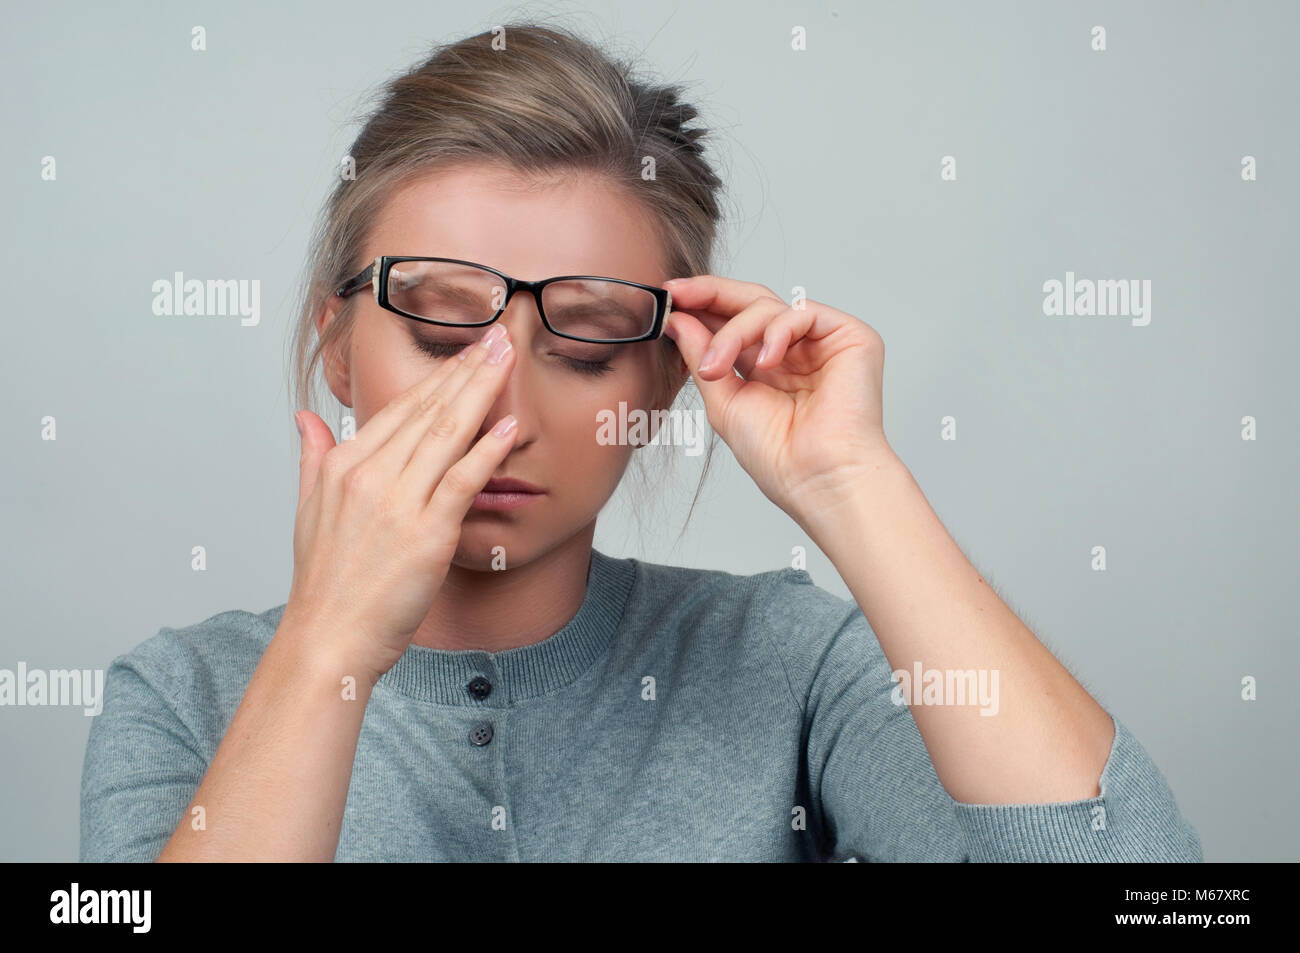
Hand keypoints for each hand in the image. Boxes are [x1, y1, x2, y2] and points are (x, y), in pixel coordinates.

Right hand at [286, 327, 518, 681]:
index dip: (439, 375)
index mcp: (344, 466)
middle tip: (499, 334)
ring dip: (482, 391)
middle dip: (467, 368)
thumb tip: (305, 418)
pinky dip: (487, 451)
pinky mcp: (424, 534)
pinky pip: (461, 481)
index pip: (400, 407)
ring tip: (508, 357)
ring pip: (446, 433)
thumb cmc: (326, 585)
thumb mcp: (308, 511)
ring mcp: (396, 503)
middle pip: (427, 410)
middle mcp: (368, 476)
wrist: (327, 640)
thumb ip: (313, 457)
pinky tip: (509, 425)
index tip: (467, 350)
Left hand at [663, 274, 897, 520]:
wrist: (818, 478)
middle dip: (711, 295)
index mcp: (767, 367)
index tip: (668, 299)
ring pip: (769, 307)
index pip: (733, 321)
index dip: (701, 306)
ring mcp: (822, 342)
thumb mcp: (723, 400)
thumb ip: (701, 355)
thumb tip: (677, 319)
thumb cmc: (778, 455)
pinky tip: (766, 363)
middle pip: (751, 302)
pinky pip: (802, 312)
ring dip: (734, 333)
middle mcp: (795, 350)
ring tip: (715, 368)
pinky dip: (776, 332)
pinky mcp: (850, 337)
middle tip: (678, 296)